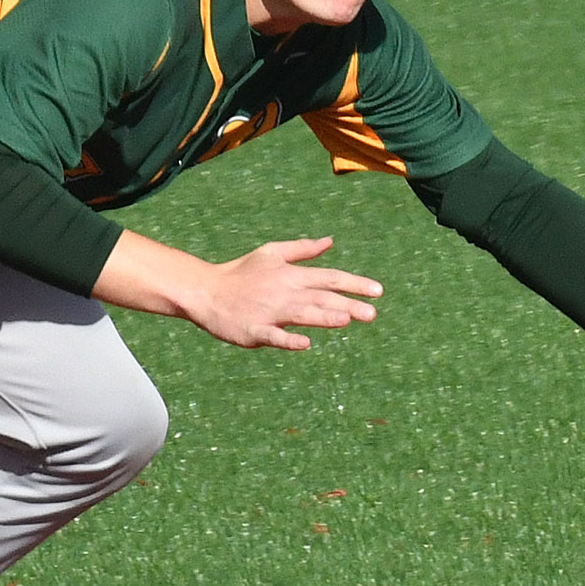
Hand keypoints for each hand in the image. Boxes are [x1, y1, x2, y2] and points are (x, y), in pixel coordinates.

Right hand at [94, 231, 382, 349]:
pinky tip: (304, 343)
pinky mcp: (254, 330)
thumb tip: (330, 241)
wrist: (206, 291)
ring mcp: (269, 312)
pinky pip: (273, 336)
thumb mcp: (271, 253)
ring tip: (346, 320)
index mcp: (291, 275)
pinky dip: (288, 339)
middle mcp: (284, 292)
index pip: (329, 278)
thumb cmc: (241, 273)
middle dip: (348, 304)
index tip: (378, 291)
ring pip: (301, 315)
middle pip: (321, 299)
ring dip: (324, 317)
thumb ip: (302, 249)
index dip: (354, 283)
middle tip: (372, 314)